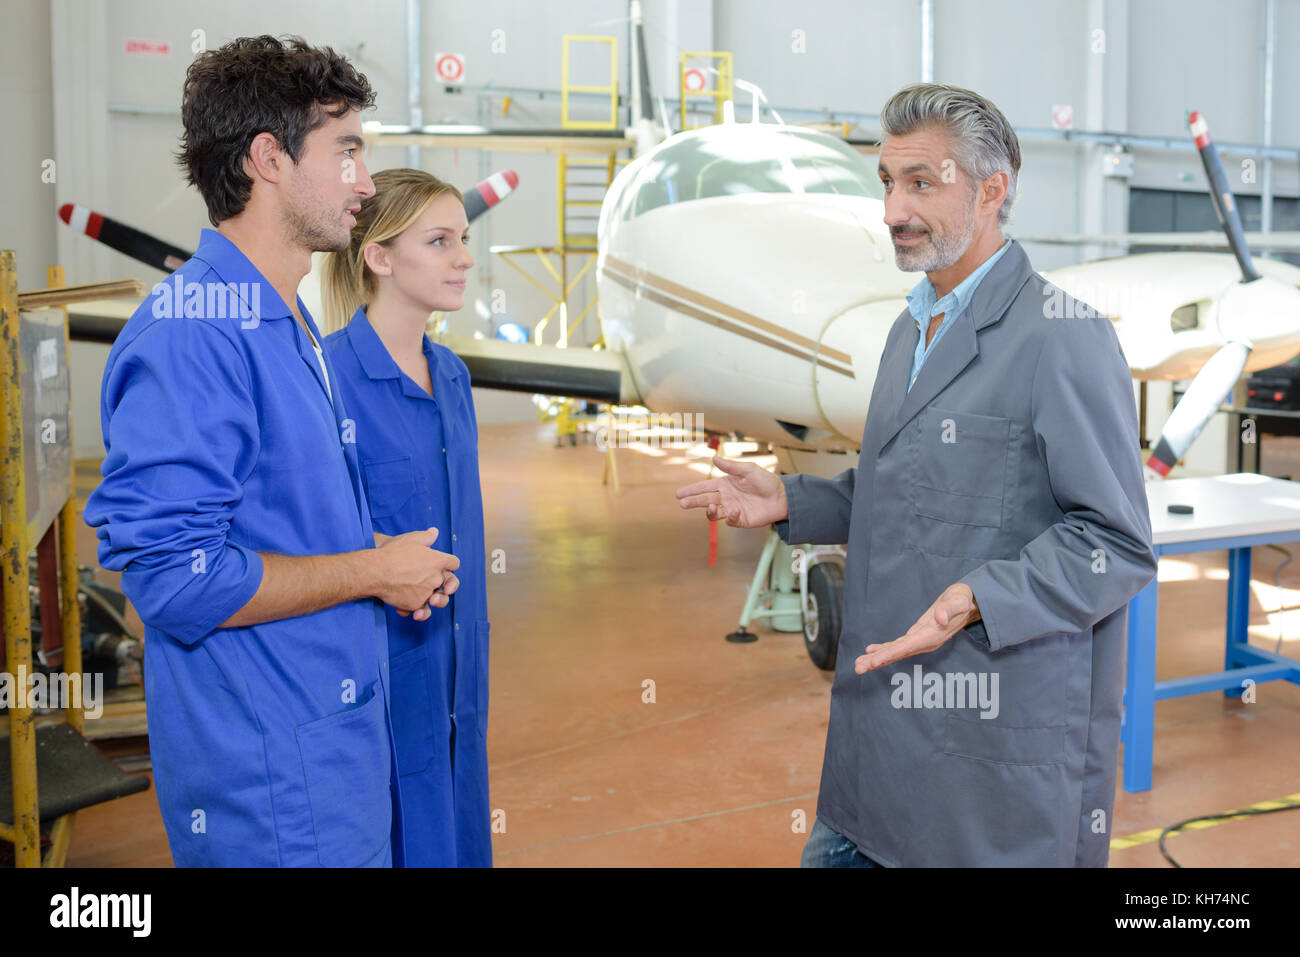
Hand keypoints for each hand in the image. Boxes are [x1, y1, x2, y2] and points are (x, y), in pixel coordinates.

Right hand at [373, 527, 460, 621]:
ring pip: (439, 601)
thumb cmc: (392, 553)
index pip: (454, 563)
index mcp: (438, 561)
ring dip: (436, 601)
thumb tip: (434, 532)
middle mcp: (435, 578)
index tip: (444, 565)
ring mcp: (426, 593)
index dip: (450, 563)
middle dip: (447, 586)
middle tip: (441, 586)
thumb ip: (426, 537)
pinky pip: (419, 609)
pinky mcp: (414, 604)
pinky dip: (414, 609)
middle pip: (451, 584)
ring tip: (429, 600)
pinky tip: (407, 607)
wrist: (375, 571)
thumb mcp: (411, 539)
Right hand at [675, 456, 788, 527]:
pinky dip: (731, 517)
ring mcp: (732, 510)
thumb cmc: (766, 481)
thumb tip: (714, 458)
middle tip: (683, 504)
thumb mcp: (748, 469)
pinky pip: (730, 521)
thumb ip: (731, 466)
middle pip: (704, 500)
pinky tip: (736, 511)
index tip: (678, 494)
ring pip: (713, 513)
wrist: (782, 497)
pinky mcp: (740, 520)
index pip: (705, 487)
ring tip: (710, 507)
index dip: (692, 490)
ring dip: (709, 511)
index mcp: (726, 484)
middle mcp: (726, 497)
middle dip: (693, 502)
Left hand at [855, 583, 979, 673]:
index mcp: (932, 636)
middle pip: (898, 653)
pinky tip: (870, 652)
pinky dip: (883, 649)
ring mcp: (920, 640)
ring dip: (877, 658)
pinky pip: (898, 645)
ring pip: (896, 652)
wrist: (969, 602)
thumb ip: (950, 609)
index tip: (872, 662)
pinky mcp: (917, 635)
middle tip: (858, 668)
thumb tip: (940, 619)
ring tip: (859, 665)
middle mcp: (925, 642)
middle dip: (877, 661)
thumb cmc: (962, 599)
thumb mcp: (958, 600)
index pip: (906, 648)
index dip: (888, 654)